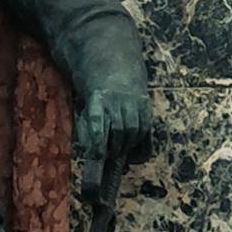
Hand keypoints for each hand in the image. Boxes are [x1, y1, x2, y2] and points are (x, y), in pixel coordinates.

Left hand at [73, 76, 157, 197]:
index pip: (96, 120)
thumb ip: (85, 132)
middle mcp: (115, 100)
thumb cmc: (97, 103)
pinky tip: (133, 150)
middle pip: (118, 128)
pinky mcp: (145, 105)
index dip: (98, 139)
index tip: (97, 155)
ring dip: (127, 146)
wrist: (116, 73)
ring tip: (120, 152)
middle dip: (114, 148)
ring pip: (134, 129)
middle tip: (109, 157)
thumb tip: (92, 153)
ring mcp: (132, 102)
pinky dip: (141, 144)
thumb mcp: (86, 111)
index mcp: (96, 100)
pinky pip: (147, 130)